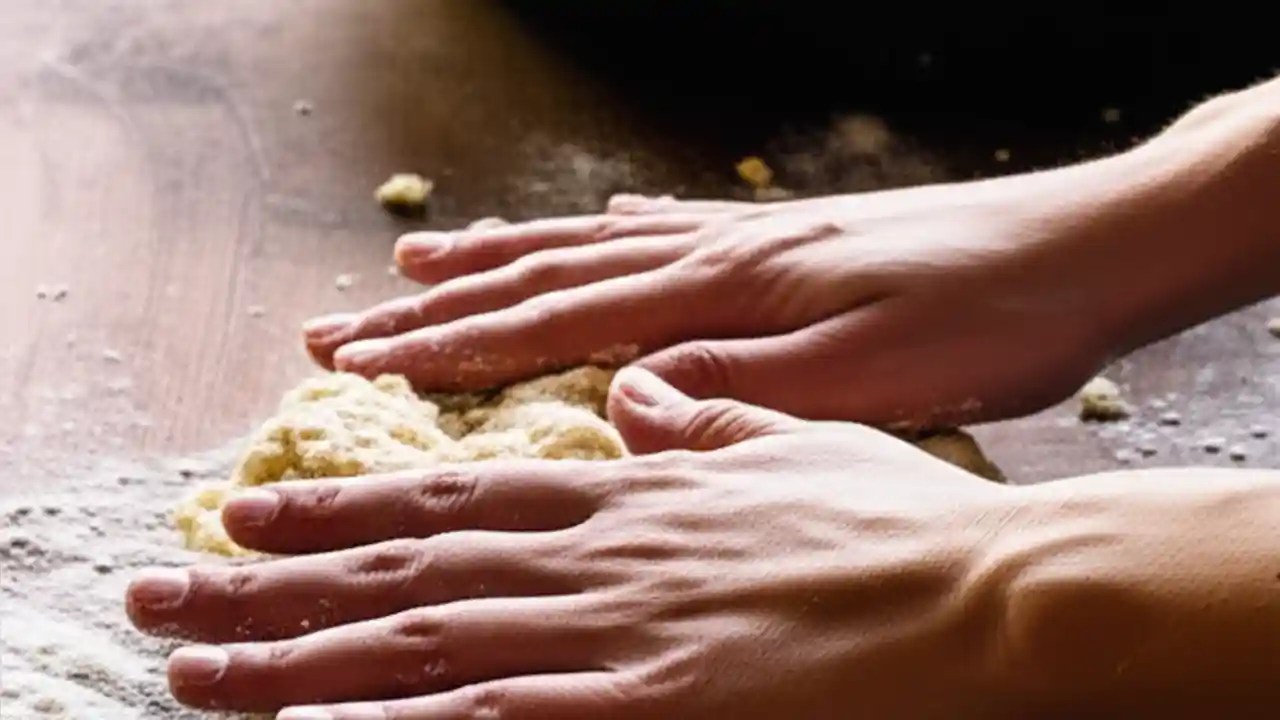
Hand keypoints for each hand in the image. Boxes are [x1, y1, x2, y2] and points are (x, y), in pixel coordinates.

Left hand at [127, 369, 1020, 718]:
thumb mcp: (787, 445)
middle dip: (272, 584)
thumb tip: (631, 396)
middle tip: (164, 588)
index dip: (340, 507)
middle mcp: (598, 559)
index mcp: (627, 494)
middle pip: (403, 569)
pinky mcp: (658, 710)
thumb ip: (696, 423)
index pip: (450, 496)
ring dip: (299, 658)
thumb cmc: (893, 526)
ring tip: (196, 668)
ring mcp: (619, 638)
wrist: (986, 594)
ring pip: (421, 643)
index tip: (248, 509)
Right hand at [303, 157, 1151, 427]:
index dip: (449, 344)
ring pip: (592, 246)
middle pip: (547, 277)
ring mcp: (746, 237)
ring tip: (422, 257)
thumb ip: (735, 388)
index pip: (553, 322)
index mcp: (723, 291)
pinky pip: (667, 229)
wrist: (1081, 253)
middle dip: (439, 306)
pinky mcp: (784, 237)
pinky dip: (607, 232)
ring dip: (500, 258)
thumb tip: (617, 397)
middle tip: (343, 319)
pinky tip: (590, 226)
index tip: (360, 357)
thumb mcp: (862, 378)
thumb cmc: (980, 324)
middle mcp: (716, 252)